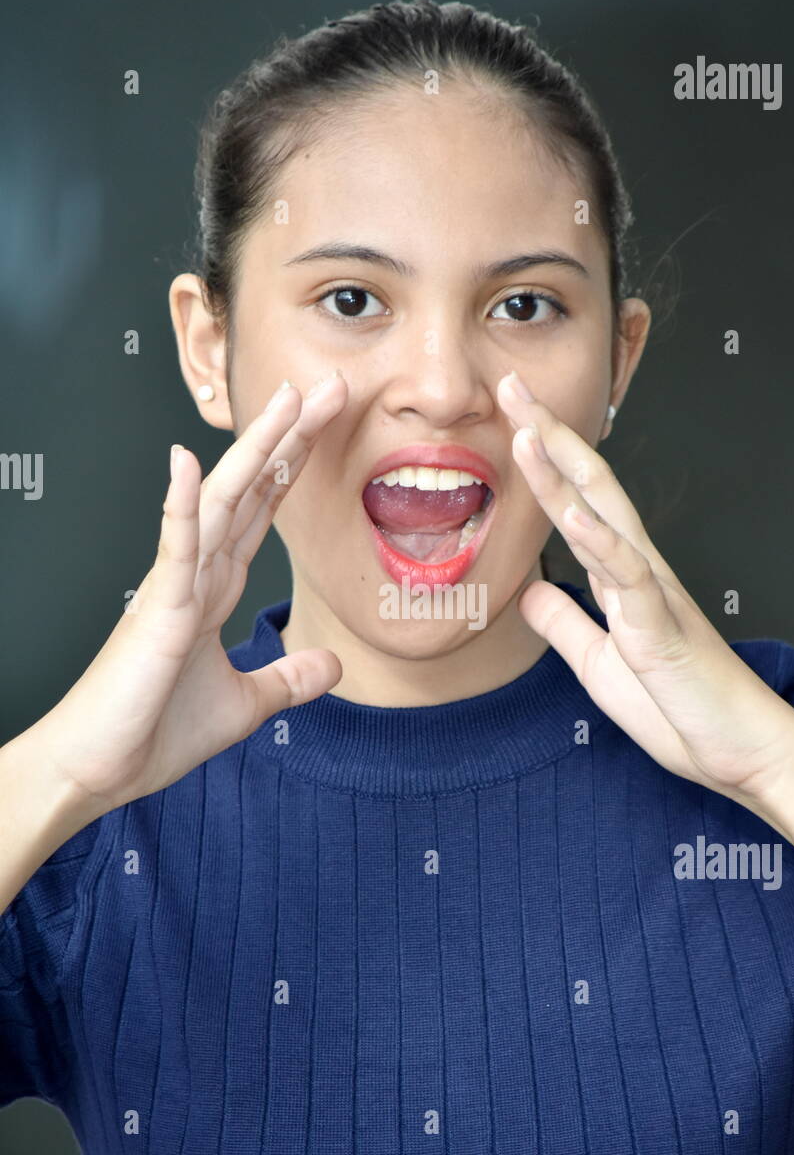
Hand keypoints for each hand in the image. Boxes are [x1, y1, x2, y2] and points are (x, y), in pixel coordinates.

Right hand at [40, 375, 346, 815]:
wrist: (99, 769)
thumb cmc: (153, 733)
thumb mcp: (245, 705)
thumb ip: (287, 681)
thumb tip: (333, 663)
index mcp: (215, 588)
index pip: (264, 512)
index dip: (296, 465)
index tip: (330, 421)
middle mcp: (198, 574)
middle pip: (252, 490)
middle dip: (292, 438)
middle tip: (330, 384)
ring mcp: (176, 585)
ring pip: (223, 502)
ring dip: (255, 450)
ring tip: (288, 400)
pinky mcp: (157, 610)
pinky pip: (175, 548)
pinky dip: (185, 506)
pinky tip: (191, 463)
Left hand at [498, 370, 793, 813]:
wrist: (739, 751)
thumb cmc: (681, 707)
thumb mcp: (600, 665)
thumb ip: (567, 625)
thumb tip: (531, 593)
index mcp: (623, 578)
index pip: (577, 502)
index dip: (542, 458)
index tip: (509, 414)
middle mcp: (639, 570)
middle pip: (591, 486)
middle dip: (548, 434)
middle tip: (510, 384)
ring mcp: (653, 593)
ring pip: (606, 515)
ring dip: (564, 471)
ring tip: (527, 430)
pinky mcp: (661, 627)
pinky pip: (629, 575)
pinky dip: (598, 541)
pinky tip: (570, 512)